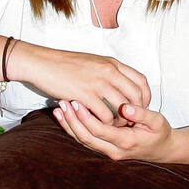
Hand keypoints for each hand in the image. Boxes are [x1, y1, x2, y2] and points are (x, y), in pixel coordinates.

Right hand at [11, 42, 150, 124]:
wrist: (43, 63)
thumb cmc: (64, 64)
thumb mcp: (93, 62)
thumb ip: (108, 71)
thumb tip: (118, 83)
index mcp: (112, 63)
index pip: (141, 81)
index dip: (145, 97)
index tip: (141, 107)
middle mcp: (109, 72)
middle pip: (136, 96)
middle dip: (136, 112)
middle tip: (130, 121)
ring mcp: (99, 83)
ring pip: (123, 108)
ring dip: (121, 120)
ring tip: (115, 126)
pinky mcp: (86, 95)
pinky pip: (105, 115)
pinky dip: (105, 123)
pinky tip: (99, 125)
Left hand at [53, 100, 176, 162]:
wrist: (163, 150)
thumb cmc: (160, 133)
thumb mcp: (157, 121)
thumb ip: (142, 114)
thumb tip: (126, 107)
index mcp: (126, 142)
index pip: (99, 130)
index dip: (86, 117)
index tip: (76, 101)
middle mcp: (114, 150)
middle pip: (86, 138)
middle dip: (72, 121)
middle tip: (63, 103)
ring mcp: (108, 152)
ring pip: (83, 141)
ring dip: (70, 125)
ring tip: (59, 108)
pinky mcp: (104, 148)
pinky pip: (85, 140)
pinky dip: (73, 129)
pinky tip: (65, 117)